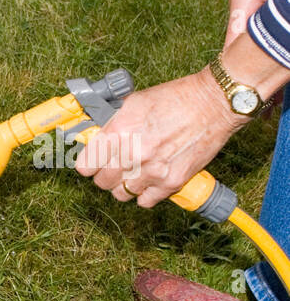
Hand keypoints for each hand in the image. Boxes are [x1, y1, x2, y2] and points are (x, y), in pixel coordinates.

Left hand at [73, 70, 244, 208]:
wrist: (215, 103)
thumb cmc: (175, 99)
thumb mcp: (133, 103)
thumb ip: (111, 123)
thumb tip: (92, 136)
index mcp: (118, 133)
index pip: (85, 166)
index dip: (88, 164)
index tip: (93, 162)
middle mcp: (132, 154)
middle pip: (102, 182)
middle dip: (105, 174)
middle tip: (116, 165)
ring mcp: (152, 171)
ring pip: (121, 194)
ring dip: (124, 185)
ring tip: (134, 172)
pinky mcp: (172, 182)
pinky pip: (145, 202)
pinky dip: (145, 194)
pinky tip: (150, 180)